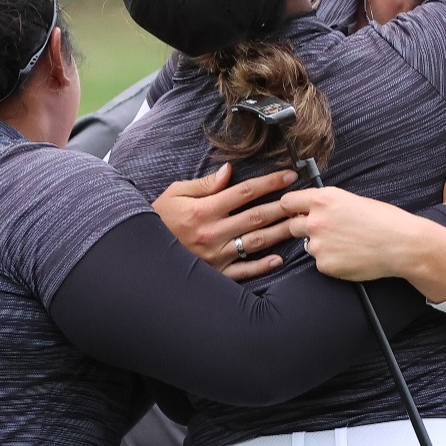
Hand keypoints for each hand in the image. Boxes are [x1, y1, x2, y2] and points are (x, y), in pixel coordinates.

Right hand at [153, 162, 299, 281]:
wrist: (142, 253)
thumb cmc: (159, 218)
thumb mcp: (175, 193)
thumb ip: (203, 184)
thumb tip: (228, 172)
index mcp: (204, 210)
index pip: (244, 192)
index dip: (269, 183)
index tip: (289, 176)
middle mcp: (213, 232)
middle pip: (256, 216)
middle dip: (283, 206)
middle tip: (303, 200)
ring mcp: (216, 255)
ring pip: (256, 242)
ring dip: (280, 233)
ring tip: (299, 225)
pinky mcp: (215, 273)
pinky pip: (244, 271)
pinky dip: (262, 266)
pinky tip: (279, 259)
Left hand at [281, 187, 440, 285]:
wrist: (401, 244)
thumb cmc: (383, 220)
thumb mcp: (352, 200)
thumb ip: (327, 204)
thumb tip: (311, 209)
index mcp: (322, 199)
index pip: (287, 202)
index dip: (292, 208)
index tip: (296, 212)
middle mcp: (315, 221)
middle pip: (292, 225)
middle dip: (305, 228)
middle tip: (328, 231)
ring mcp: (318, 245)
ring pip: (309, 245)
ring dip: (321, 245)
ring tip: (347, 244)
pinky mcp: (324, 265)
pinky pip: (320, 262)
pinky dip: (332, 260)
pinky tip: (351, 256)